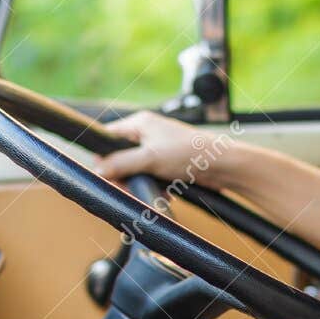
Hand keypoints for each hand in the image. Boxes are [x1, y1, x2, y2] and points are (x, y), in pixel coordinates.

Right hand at [92, 110, 236, 190]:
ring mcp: (157, 148)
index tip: (105, 176)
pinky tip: (163, 195)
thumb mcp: (149, 159)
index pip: (108, 137)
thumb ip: (120, 163)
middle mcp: (147, 133)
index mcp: (139, 123)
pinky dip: (155, 186)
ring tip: (151, 192)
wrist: (222, 166)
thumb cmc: (189, 153)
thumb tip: (97, 170)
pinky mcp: (167, 163)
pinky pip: (151, 176)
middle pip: (120, 157)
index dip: (103, 157)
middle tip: (129, 190)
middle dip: (125, 177)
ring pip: (136, 170)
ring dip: (141, 184)